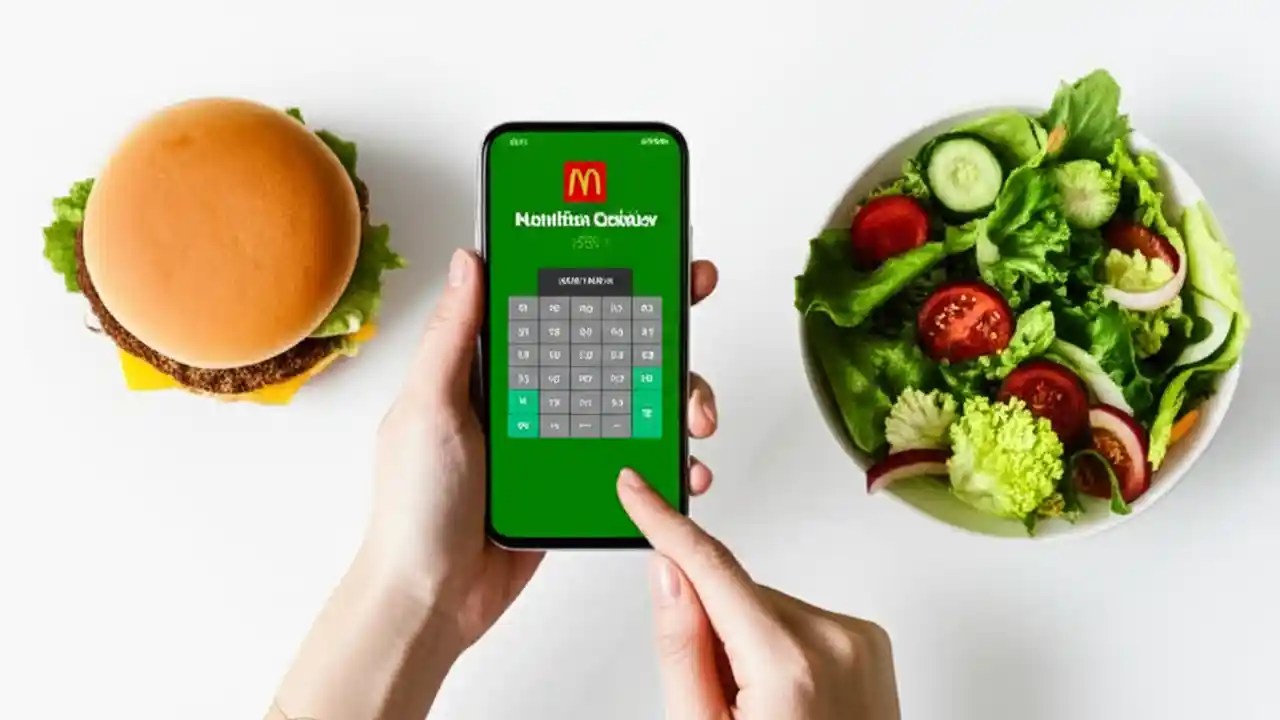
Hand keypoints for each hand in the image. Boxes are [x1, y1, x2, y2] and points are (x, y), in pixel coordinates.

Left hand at [361, 249, 721, 651]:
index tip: (646, 252)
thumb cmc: (415, 507)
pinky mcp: (577, 483)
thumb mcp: (427, 409)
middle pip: (608, 344)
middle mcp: (530, 396)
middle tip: (691, 306)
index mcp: (489, 368)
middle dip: (657, 326)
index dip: (599, 274)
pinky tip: (686, 464)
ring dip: (675, 398)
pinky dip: (666, 458)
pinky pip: (632, 458)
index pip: (553, 304)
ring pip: (632, 400)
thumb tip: (469, 261)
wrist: (433, 598)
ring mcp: (557, 439)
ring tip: (695, 415)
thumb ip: (452, 338)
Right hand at [617, 469, 900, 719]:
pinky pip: (801, 621)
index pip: (710, 566)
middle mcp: (834, 639)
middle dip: (712, 626)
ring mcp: (860, 640)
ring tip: (759, 708)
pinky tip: (786, 698)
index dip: (664, 523)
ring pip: (767, 607)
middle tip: (716, 694)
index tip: (638, 488)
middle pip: (737, 594)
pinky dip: (779, 646)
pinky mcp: (872, 643)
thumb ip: (682, 647)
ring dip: (747, 640)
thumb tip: (667, 569)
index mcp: (787, 663)